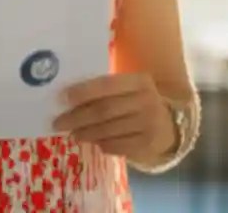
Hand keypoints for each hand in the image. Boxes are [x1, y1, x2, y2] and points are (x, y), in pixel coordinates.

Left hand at [51, 73, 176, 160]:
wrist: (169, 124)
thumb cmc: (138, 101)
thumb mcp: (129, 87)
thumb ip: (105, 88)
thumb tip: (66, 95)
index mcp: (139, 81)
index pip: (107, 85)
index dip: (83, 92)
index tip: (62, 98)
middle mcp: (146, 101)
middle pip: (104, 110)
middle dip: (77, 117)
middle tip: (58, 122)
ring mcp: (149, 125)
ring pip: (108, 130)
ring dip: (86, 133)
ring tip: (73, 133)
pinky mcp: (147, 145)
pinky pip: (117, 146)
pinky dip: (101, 144)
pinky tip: (93, 141)